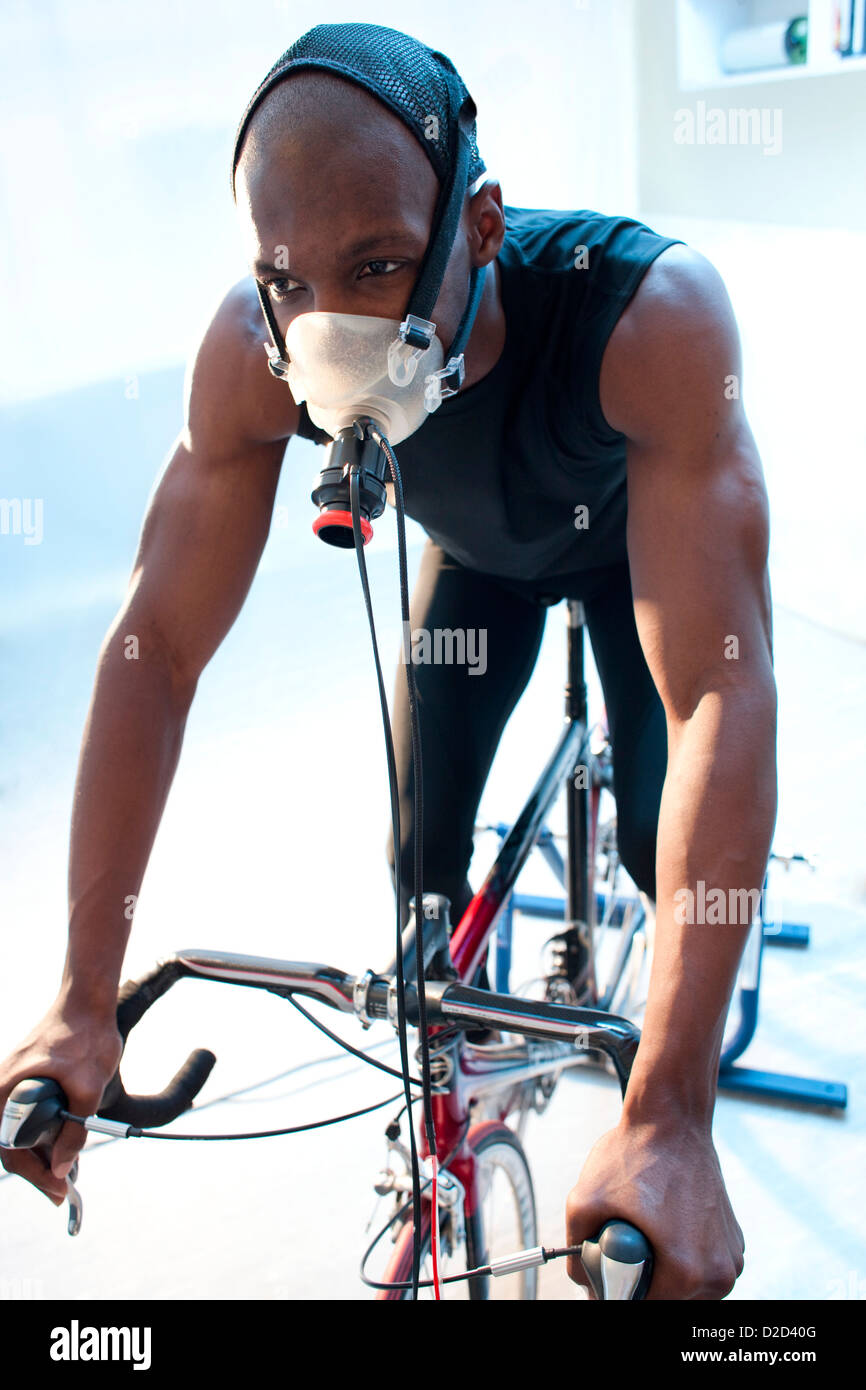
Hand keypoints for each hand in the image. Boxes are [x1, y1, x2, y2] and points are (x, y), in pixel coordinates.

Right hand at [0, 998, 122, 1205]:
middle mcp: (1, 1089)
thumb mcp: (88, 1089)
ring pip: (18, 1132)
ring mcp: (11, 1084)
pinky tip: (61, 1145)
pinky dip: (41, 1134)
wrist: (88, 999)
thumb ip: (74, 1131)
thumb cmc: (86, 1037)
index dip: (34, 1176)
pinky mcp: (24, 1079)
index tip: (58, 1193)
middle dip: (37, 1169)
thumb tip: (61, 1168)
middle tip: (63, 1189)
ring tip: (66, 1171)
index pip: (9, 1150)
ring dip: (39, 1153)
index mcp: (6, 1092)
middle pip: (10, 1144)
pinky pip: (25, 1115)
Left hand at [565, 1113, 744, 1298]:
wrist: (672, 1119)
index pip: (645, 1307)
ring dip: (666, 1268)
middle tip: (632, 1240)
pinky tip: (670, 1222)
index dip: (620, 1290)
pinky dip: (686, 1253)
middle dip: (645, 1278)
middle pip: (669, 1301)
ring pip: (689, 1287)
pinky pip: (704, 1266)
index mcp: (686, 1270)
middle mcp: (718, 1271)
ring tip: (652, 1227)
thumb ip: (576, 1252)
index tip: (614, 1265)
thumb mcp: (584, 1201)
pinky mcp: (735, 1241)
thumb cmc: (636, 1155)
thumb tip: (583, 1278)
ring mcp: (731, 1256)